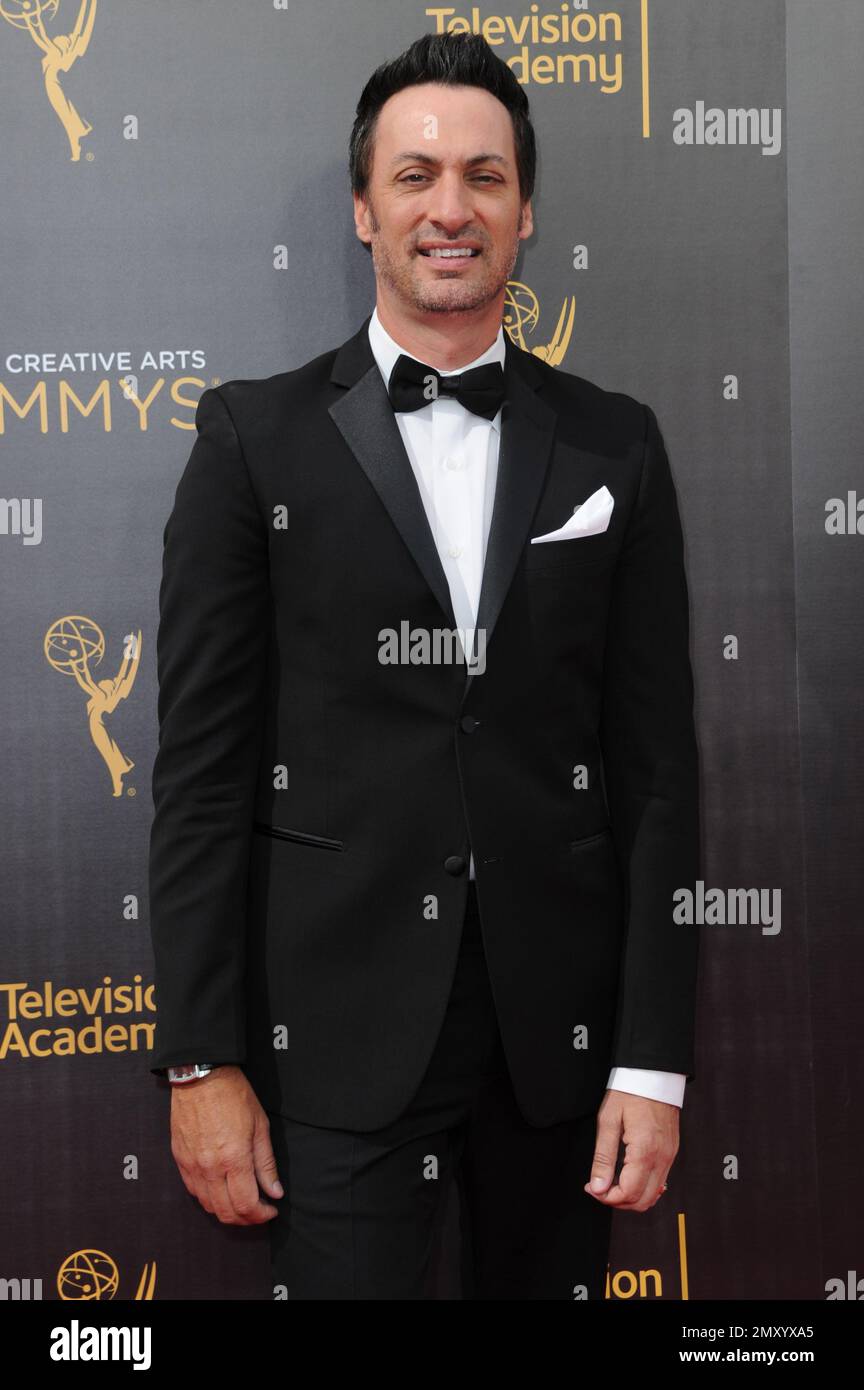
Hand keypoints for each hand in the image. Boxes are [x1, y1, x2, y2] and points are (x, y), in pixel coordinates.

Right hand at [169, 1065, 282, 1224]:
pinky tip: (221, 1190)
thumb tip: (275, 1192)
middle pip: (226, 1212)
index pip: (247, 1205)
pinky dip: (208, 1198)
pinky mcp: (179, 1159)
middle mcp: (210, 1168)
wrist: (201, 1075)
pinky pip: (193, 1191)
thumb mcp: (260, 1126)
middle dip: (246, 1219)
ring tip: (242, 1202)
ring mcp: (192, 1165)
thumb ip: (266, 1163)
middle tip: (259, 1212)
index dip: (261, 1215)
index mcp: (234, 1159)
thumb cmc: (234, 1095)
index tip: (271, 1210)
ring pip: (208, 1206)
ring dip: (227, 1211)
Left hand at [583, 1088, 677, 1211]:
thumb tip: (597, 1187)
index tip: (592, 1189)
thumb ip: (603, 1158)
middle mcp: (662, 1158)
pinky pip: (660, 1181)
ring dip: (631, 1196)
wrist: (654, 1073)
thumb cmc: (630, 1091)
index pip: (628, 1193)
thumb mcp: (608, 1121)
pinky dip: (643, 1187)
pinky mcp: (671, 1152)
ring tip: (611, 1182)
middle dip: (618, 1201)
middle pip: (643, 1201)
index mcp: (645, 1151)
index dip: (607, 1198)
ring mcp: (670, 1156)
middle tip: (599, 1188)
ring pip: (653, 1195)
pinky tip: (627, 1177)